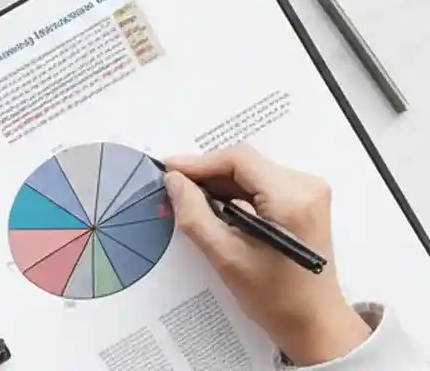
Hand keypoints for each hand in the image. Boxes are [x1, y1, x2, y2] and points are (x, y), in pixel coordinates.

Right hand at [165, 145, 370, 365]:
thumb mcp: (226, 257)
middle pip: (245, 164)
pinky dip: (236, 192)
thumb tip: (173, 180)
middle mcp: (307, 186)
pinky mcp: (305, 201)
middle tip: (176, 190)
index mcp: (292, 198)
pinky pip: (262, 184)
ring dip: (221, 184)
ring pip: (251, 172)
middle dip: (208, 174)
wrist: (315, 323)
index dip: (199, 163)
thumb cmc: (274, 297)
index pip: (239, 160)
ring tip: (195, 203)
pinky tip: (219, 210)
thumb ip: (194, 214)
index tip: (168, 172)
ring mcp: (309, 192)